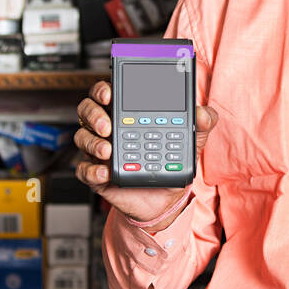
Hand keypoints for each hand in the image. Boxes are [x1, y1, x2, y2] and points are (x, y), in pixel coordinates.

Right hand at [74, 80, 217, 228]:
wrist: (166, 200)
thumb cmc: (170, 162)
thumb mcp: (189, 141)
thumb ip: (200, 124)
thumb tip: (205, 114)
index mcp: (127, 113)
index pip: (108, 92)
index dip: (103, 89)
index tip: (110, 92)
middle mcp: (109, 128)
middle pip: (87, 110)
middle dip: (93, 114)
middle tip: (107, 124)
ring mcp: (101, 151)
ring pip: (83, 138)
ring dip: (92, 142)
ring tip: (108, 150)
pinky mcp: (97, 174)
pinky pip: (85, 170)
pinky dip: (92, 170)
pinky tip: (105, 171)